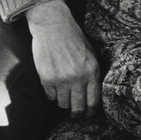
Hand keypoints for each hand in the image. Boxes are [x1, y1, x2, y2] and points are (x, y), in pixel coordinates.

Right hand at [26, 0, 99, 116]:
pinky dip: (52, 95)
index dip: (90, 112)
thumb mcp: (91, 53)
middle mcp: (78, 77)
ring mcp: (62, 79)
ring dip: (64, 103)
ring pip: (63, 104)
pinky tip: (54, 87)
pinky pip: (50, 97)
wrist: (53, 25)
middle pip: (78, 108)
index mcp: (92, 71)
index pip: (93, 102)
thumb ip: (93, 73)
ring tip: (64, 97)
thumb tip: (93, 93)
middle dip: (77, 114)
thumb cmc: (74, 38)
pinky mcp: (47, 79)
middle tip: (76, 114)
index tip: (88, 114)